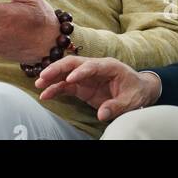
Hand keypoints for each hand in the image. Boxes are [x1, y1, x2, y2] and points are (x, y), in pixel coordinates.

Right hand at [35, 55, 160, 122]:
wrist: (138, 91)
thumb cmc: (136, 92)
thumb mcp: (130, 101)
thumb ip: (116, 106)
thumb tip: (101, 114)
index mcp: (109, 66)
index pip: (92, 66)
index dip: (81, 71)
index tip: (70, 79)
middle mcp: (95, 68)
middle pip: (74, 64)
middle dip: (58, 68)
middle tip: (44, 76)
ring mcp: (87, 77)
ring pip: (67, 73)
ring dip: (53, 77)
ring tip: (39, 84)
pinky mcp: (83, 86)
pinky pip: (67, 86)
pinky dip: (56, 89)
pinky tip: (45, 94)